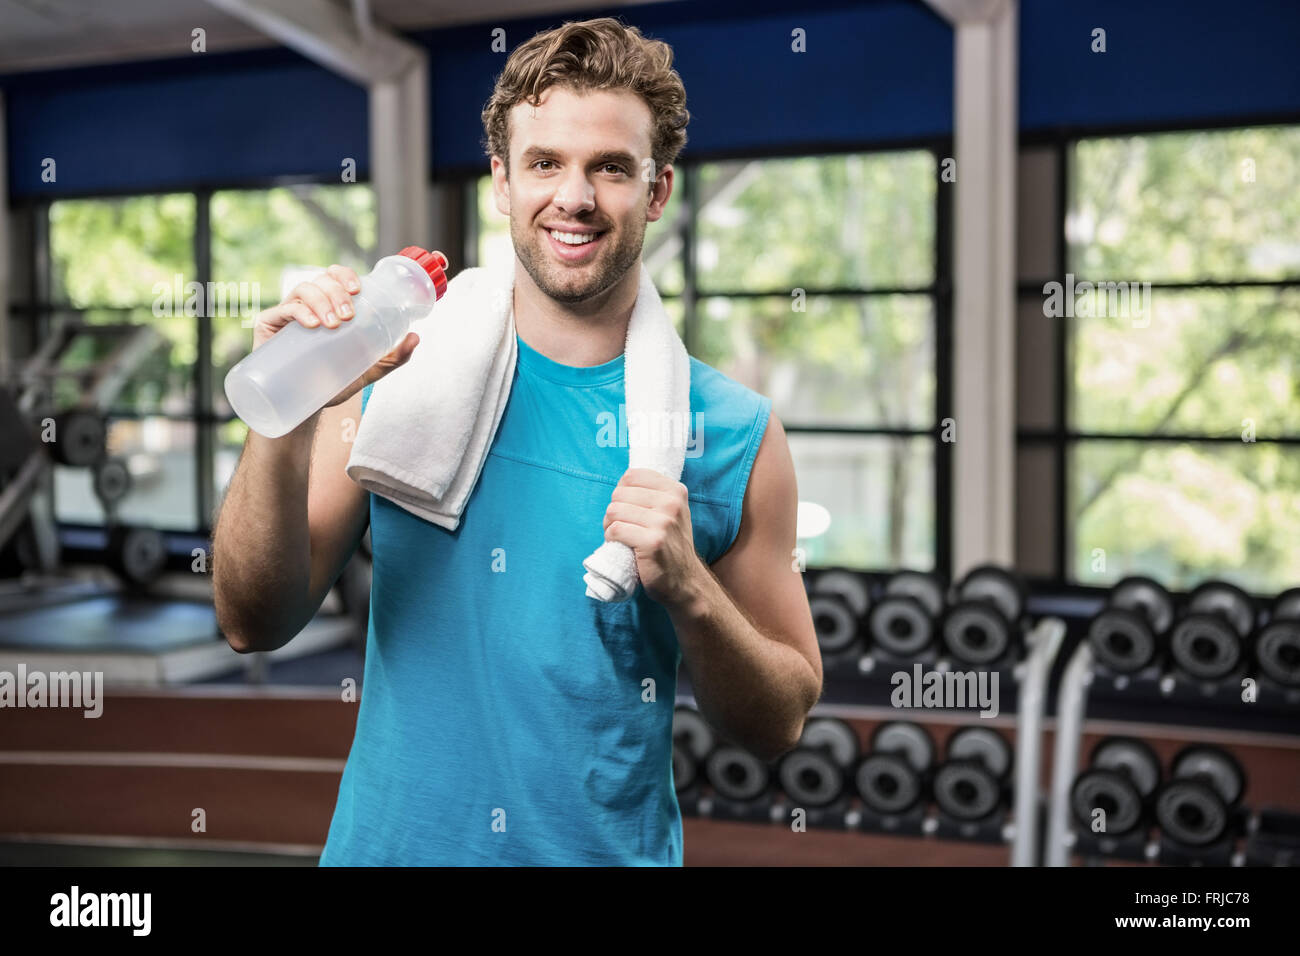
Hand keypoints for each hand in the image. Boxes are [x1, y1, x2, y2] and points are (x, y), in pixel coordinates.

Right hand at [248, 261, 425, 407]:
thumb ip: (392, 357)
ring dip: (321, 300)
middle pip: (321, 280)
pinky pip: (282, 309)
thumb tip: (415, 337)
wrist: (304, 407)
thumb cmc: (334, 383)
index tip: (357, 289)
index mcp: (330, 306)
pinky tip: (311, 324)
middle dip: (337, 291)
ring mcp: (288, 313)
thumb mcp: (367, 370)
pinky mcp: (269, 326)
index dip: (345, 275)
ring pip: (303, 289)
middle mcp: (308, 305)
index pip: (336, 277)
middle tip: (348, 315)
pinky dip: (298, 311)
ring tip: (333, 324)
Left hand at [601, 467, 706, 608]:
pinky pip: (615, 530)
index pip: (631, 475)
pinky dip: (611, 538)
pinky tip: (622, 545)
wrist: (685, 581)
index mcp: (675, 490)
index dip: (621, 492)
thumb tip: (621, 484)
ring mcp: (663, 522)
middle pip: (619, 493)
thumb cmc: (670, 545)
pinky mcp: (652, 542)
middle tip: (621, 526)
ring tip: (620, 536)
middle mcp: (672, 503)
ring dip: (609, 525)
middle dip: (613, 510)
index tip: (627, 508)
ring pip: (614, 510)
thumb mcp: (671, 512)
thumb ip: (652, 494)